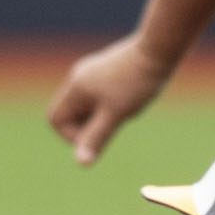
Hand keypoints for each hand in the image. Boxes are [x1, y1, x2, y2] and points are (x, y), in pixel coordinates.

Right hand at [47, 33, 174, 164]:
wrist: (158, 50)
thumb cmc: (136, 83)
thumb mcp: (115, 115)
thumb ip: (95, 138)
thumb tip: (81, 163)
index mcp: (75, 89)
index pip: (55, 120)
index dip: (71, 135)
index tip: (97, 134)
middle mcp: (78, 78)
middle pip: (68, 113)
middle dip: (87, 126)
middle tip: (114, 122)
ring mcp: (90, 73)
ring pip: (84, 105)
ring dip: (99, 115)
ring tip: (123, 109)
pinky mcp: (104, 70)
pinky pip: (96, 96)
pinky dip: (107, 105)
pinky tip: (130, 99)